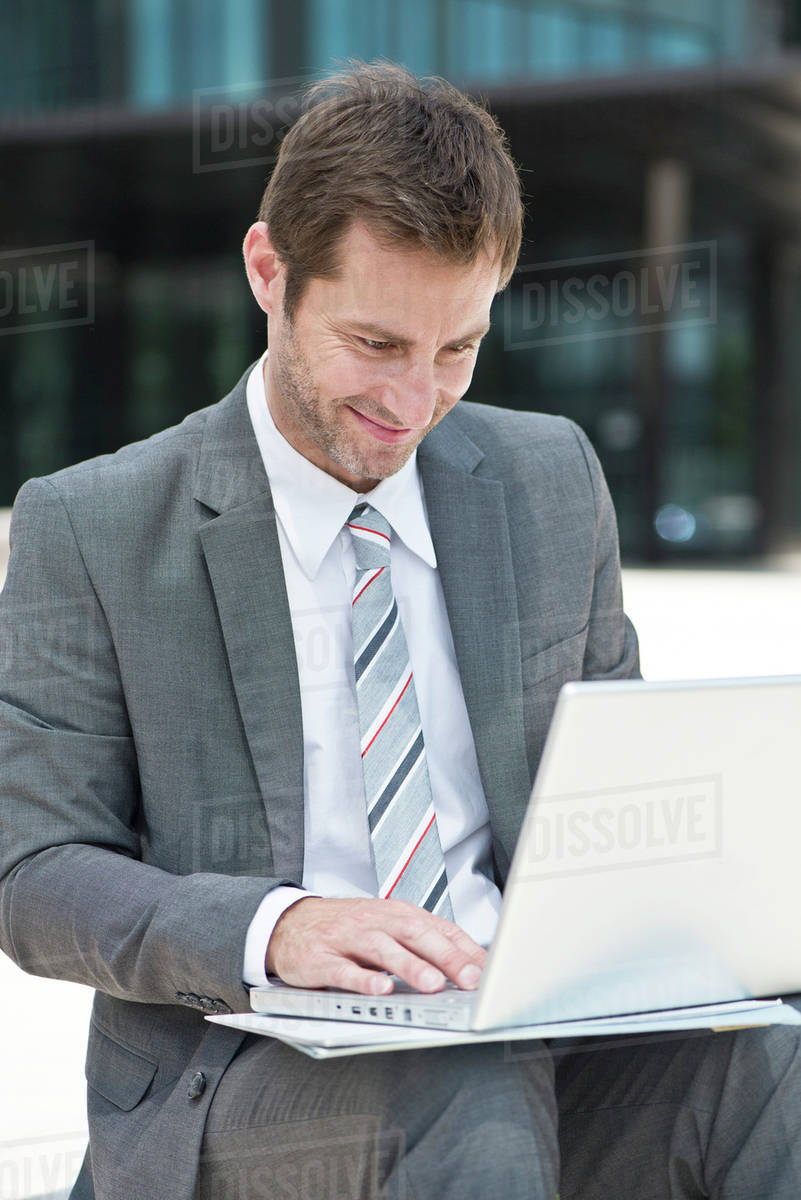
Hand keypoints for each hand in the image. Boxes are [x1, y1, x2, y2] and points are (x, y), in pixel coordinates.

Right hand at [265, 896, 486, 995]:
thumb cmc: (349, 928)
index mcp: (397, 914)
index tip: (489, 970)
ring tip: (432, 984)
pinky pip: (344, 969)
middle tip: (470, 978)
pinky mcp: (322, 958)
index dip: (465, 950)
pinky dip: (362, 979)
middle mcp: (376, 922)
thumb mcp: (389, 927)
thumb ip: (426, 943)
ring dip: (409, 966)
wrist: (291, 923)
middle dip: (446, 957)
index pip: (438, 929)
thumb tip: (472, 965)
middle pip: (415, 934)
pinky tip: (379, 990)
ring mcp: (348, 939)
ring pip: (383, 950)